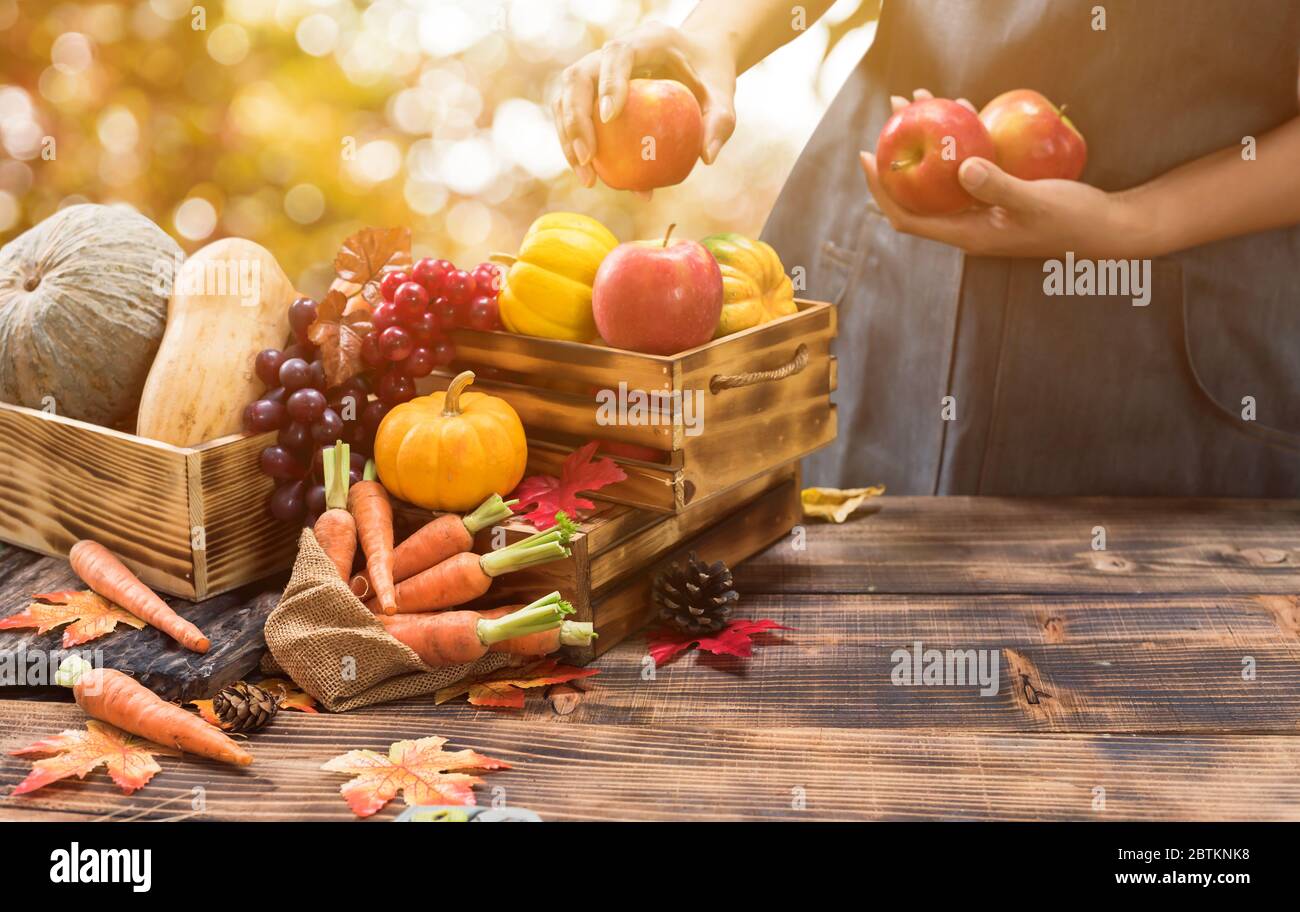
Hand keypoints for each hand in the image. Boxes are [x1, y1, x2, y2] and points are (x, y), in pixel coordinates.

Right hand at [554, 22, 737, 193]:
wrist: (698, 60)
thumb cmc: (710, 76)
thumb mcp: (724, 96)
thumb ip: (721, 121)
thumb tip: (707, 157)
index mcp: (649, 40)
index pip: (619, 53)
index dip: (609, 83)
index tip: (609, 118)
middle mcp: (616, 50)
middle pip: (578, 76)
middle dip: (576, 120)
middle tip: (588, 160)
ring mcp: (599, 69)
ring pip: (566, 97)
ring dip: (568, 138)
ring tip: (587, 177)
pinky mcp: (593, 90)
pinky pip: (574, 115)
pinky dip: (577, 145)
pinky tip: (593, 175)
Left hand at [862, 90, 1148, 258]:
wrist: (1107, 228)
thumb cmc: (1073, 219)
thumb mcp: (1036, 201)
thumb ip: (999, 186)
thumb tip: (963, 167)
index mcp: (966, 234)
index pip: (907, 217)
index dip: (881, 188)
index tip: (869, 154)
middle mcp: (967, 226)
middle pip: (918, 191)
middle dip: (902, 152)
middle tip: (896, 110)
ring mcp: (982, 212)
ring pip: (942, 176)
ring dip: (930, 141)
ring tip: (924, 100)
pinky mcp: (998, 198)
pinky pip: (968, 169)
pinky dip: (960, 142)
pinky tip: (964, 111)